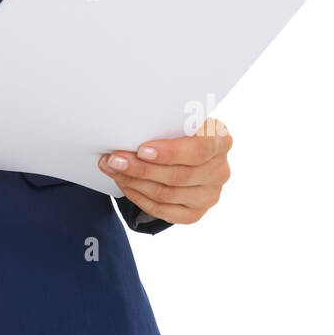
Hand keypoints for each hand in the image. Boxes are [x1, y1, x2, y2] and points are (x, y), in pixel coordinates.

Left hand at [97, 119, 232, 224]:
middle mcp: (220, 171)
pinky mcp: (195, 213)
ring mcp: (209, 196)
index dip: (170, 152)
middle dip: (141, 168)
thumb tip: (129, 129)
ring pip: (166, 195)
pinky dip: (138, 197)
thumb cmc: (180, 131)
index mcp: (221, 140)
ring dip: (134, 182)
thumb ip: (165, 124)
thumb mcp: (179, 120)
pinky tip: (124, 183)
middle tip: (114, 159)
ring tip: (112, 169)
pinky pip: (162, 211)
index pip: (199, 150)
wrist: (187, 153)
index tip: (142, 149)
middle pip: (178, 175)